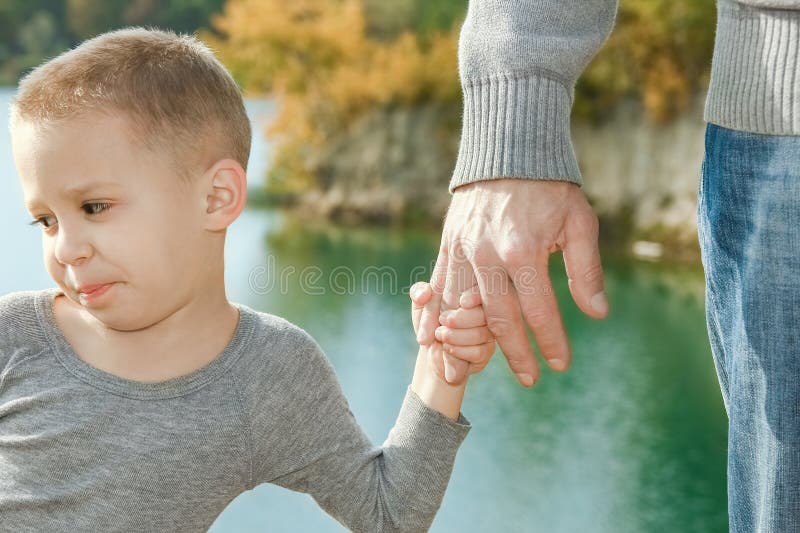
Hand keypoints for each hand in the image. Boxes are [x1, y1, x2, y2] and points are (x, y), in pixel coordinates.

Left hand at [410, 281, 495, 379]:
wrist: (431, 350)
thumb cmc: (429, 321)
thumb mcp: (420, 305)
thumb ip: (418, 293)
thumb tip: (424, 294)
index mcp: (472, 295)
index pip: (483, 292)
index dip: (475, 296)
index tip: (462, 302)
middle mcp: (486, 312)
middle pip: (484, 314)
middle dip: (460, 319)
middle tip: (442, 320)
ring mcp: (489, 332)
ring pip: (481, 334)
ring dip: (456, 336)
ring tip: (439, 334)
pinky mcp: (486, 351)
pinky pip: (479, 352)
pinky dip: (460, 351)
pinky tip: (448, 348)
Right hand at [417, 179, 608, 386]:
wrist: (507, 149)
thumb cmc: (550, 187)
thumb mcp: (580, 222)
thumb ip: (586, 270)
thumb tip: (597, 313)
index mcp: (524, 252)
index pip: (540, 311)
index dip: (551, 342)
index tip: (560, 365)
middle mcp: (488, 256)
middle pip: (500, 320)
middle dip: (516, 355)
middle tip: (530, 379)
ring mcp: (463, 252)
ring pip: (463, 311)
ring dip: (470, 344)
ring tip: (475, 371)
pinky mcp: (448, 246)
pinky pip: (438, 289)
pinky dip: (433, 317)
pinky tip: (432, 340)